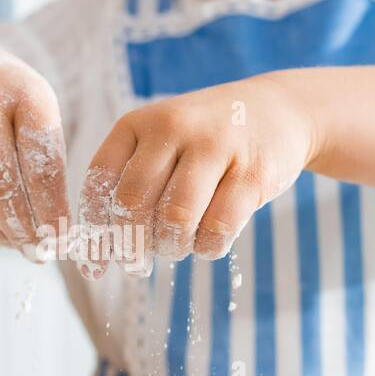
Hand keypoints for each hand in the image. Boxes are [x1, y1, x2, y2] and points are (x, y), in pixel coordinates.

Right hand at [0, 42, 69, 256]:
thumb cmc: (10, 102)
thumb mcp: (39, 111)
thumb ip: (49, 162)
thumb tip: (57, 232)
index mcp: (24, 95)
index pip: (42, 168)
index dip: (53, 212)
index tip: (61, 240)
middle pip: (3, 187)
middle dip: (24, 230)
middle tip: (37, 253)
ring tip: (14, 246)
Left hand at [78, 74, 313, 277]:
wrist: (281, 110)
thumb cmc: (206, 142)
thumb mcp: (163, 143)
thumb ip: (130, 183)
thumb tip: (100, 251)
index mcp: (139, 123)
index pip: (100, 180)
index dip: (93, 229)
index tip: (95, 265)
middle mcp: (173, 127)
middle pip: (133, 202)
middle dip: (131, 246)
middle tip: (137, 265)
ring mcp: (215, 146)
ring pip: (176, 218)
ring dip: (171, 247)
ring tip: (177, 246)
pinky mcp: (252, 173)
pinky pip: (218, 228)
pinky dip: (207, 248)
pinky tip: (208, 242)